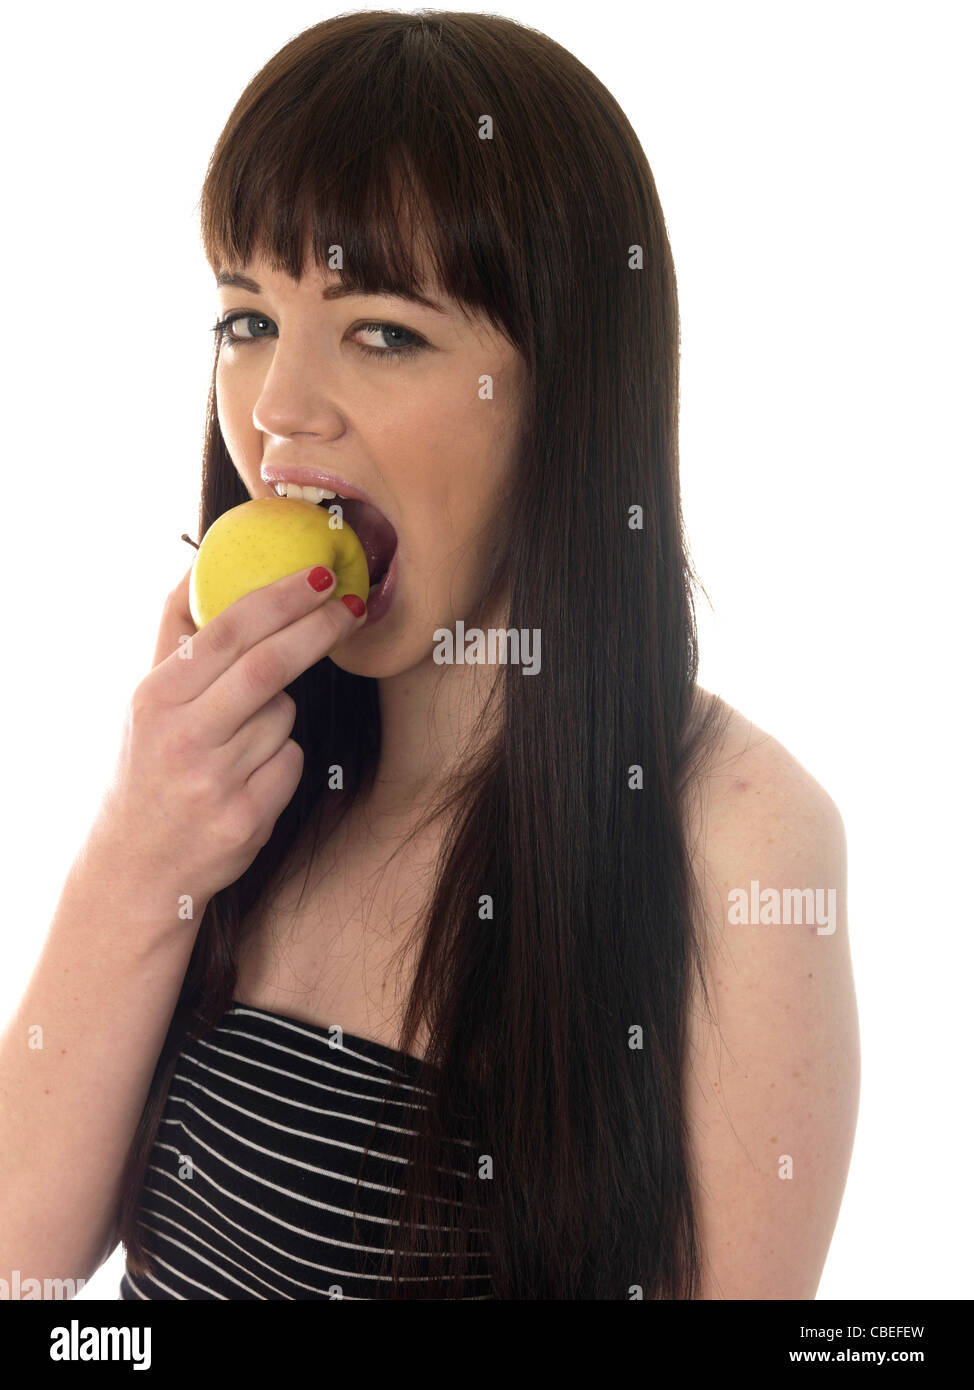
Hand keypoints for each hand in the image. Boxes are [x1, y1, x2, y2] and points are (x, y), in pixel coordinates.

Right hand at [89, 563, 365, 911]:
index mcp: (155, 698)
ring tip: (240, 740)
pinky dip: (282, 758)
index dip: (280, 599)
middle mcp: (181, 738)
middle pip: (269, 669)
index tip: (318, 574)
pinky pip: (292, 762)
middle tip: (351, 605)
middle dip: (318, 630)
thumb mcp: (145, 701)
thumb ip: (176, 635)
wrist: (135, 868)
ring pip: (285, 718)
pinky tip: (247, 778)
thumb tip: (202, 562)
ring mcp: (215, 782)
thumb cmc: (149, 768)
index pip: (227, 633)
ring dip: (282, 714)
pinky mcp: (246, 820)